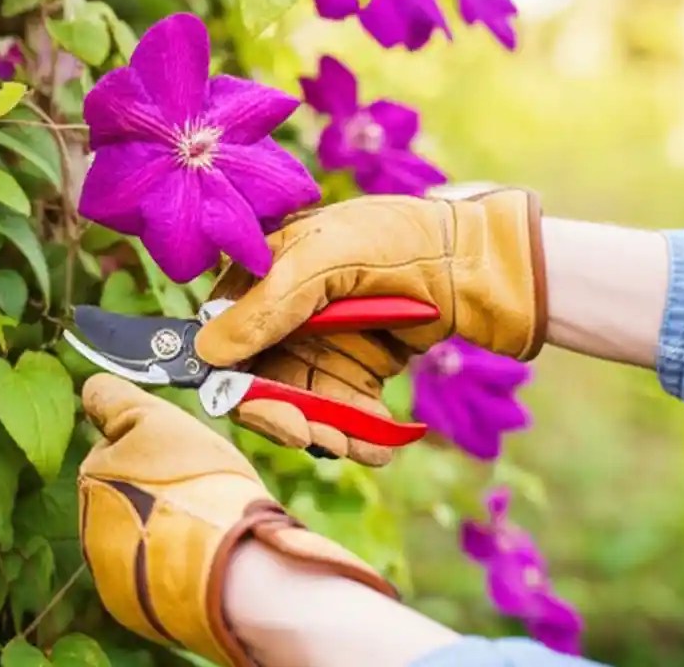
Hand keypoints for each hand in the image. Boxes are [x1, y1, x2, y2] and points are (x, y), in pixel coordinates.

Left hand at [78, 373, 396, 666]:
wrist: (230, 566)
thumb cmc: (197, 484)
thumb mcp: (158, 420)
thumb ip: (116, 401)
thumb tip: (90, 388)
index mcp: (91, 478)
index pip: (113, 449)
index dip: (149, 445)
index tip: (180, 454)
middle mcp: (88, 529)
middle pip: (123, 495)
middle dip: (153, 490)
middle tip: (195, 488)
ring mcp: (108, 574)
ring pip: (137, 536)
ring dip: (163, 527)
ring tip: (203, 525)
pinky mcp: (131, 610)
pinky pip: (151, 575)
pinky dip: (171, 565)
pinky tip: (201, 557)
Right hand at [195, 187, 546, 465]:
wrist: (475, 261)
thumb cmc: (398, 238)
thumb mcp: (326, 257)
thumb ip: (268, 304)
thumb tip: (207, 351)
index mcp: (261, 276)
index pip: (224, 339)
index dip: (237, 381)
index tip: (269, 410)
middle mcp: (281, 315)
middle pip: (259, 383)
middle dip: (286, 416)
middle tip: (315, 437)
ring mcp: (316, 345)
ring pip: (299, 407)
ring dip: (325, 432)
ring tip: (357, 445)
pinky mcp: (351, 369)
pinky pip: (338, 413)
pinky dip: (357, 434)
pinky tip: (380, 445)